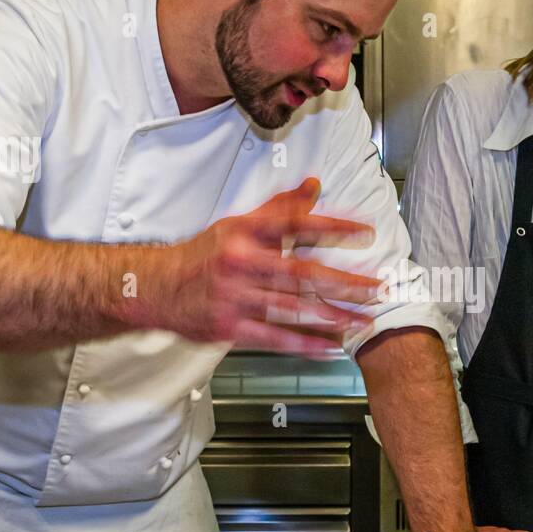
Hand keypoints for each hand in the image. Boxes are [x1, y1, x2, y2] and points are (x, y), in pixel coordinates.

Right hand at [162, 178, 381, 354]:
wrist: (157, 286)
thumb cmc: (203, 255)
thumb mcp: (238, 224)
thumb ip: (279, 207)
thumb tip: (313, 185)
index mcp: (244, 233)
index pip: (295, 226)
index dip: (333, 228)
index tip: (365, 233)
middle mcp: (241, 263)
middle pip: (300, 272)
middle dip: (343, 281)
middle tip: (375, 286)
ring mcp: (235, 297)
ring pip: (291, 307)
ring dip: (331, 315)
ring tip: (362, 319)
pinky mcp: (230, 326)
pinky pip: (273, 337)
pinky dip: (304, 343)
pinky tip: (330, 346)